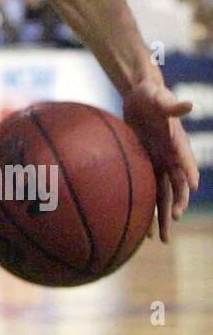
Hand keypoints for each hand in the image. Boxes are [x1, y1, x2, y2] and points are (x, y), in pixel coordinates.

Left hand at [122, 74, 198, 242]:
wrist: (140, 97)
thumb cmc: (153, 96)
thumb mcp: (160, 98)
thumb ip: (172, 105)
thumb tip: (189, 105)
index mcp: (178, 144)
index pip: (186, 160)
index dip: (190, 171)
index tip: (194, 186)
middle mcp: (172, 158)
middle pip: (178, 185)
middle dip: (178, 202)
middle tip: (174, 217)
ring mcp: (160, 165)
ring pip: (164, 196)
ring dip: (164, 217)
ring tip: (163, 239)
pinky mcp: (148, 167)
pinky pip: (149, 192)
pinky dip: (148, 210)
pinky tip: (143, 230)